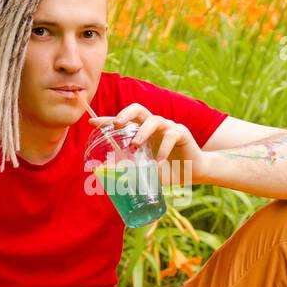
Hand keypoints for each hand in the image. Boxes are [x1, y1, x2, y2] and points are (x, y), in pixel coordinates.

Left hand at [88, 103, 207, 184]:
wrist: (194, 171)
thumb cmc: (168, 170)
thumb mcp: (146, 172)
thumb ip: (130, 172)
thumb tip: (108, 177)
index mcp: (141, 131)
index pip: (122, 122)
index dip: (106, 120)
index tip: (92, 122)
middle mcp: (153, 125)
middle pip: (138, 109)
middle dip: (125, 114)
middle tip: (116, 125)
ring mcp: (167, 127)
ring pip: (154, 120)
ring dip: (142, 132)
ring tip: (135, 145)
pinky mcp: (181, 132)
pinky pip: (170, 135)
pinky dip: (163, 148)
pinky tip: (159, 161)